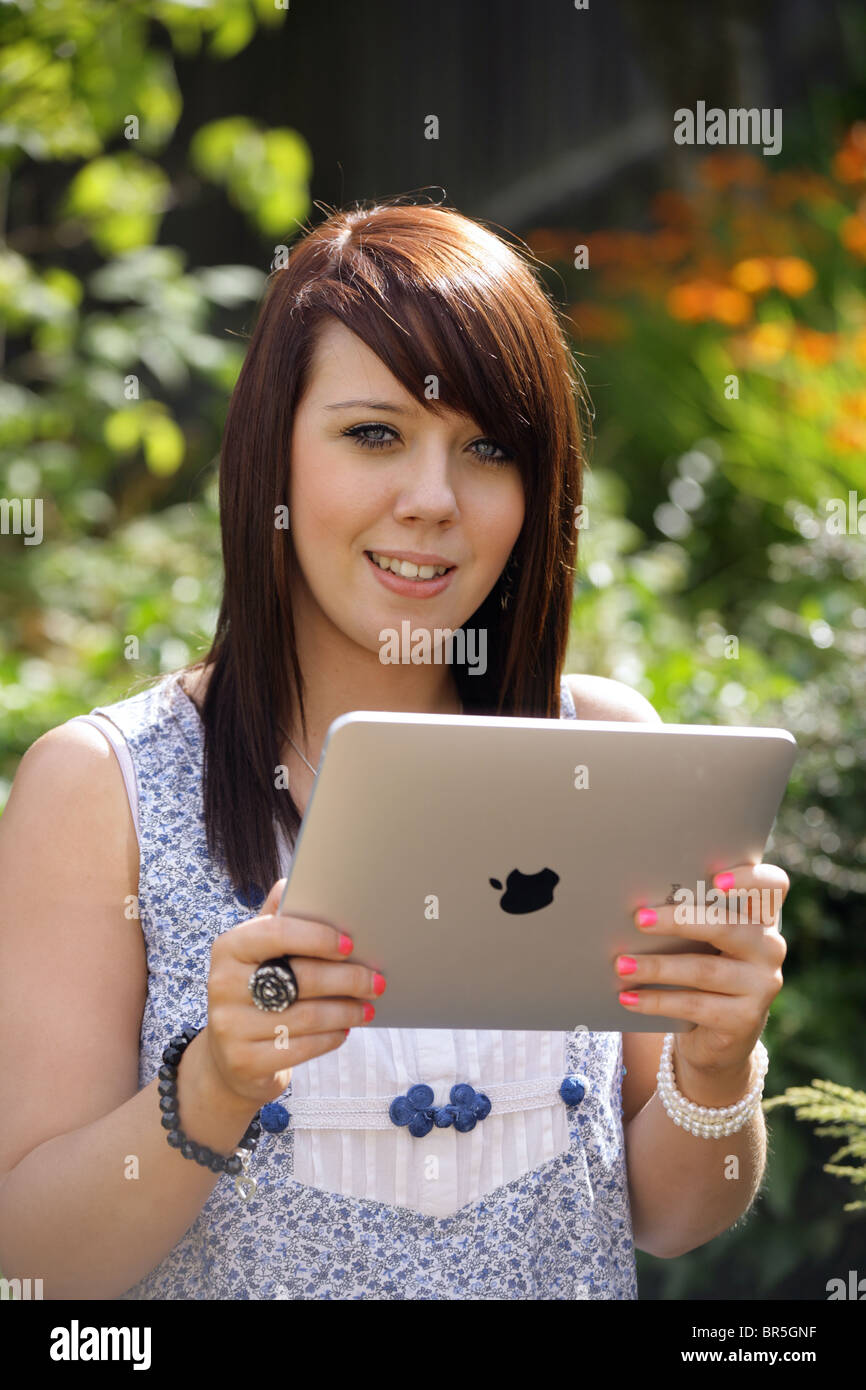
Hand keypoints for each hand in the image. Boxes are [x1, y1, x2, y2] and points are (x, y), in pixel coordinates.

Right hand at [203, 877, 385, 1106]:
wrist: (228, 1057)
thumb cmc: (256, 991)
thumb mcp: (259, 953)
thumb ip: (277, 919)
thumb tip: (300, 881)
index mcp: (229, 947)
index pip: (277, 932)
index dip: (318, 936)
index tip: (352, 943)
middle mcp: (223, 984)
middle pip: (300, 977)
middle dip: (348, 978)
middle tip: (378, 980)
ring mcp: (230, 1026)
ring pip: (307, 1016)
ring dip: (347, 1011)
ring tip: (369, 1006)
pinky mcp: (244, 1061)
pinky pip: (302, 1047)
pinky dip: (332, 1037)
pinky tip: (346, 1029)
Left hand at [615, 863, 788, 1080]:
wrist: (719, 1032)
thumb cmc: (702, 967)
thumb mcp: (702, 941)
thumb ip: (689, 918)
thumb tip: (640, 909)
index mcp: (760, 917)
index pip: (772, 886)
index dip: (750, 879)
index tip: (715, 879)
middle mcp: (769, 947)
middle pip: (727, 926)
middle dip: (679, 920)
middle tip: (639, 919)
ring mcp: (762, 985)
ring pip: (704, 970)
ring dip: (657, 967)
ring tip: (622, 965)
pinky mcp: (745, 1019)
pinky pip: (695, 1005)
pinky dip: (657, 1001)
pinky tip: (629, 998)